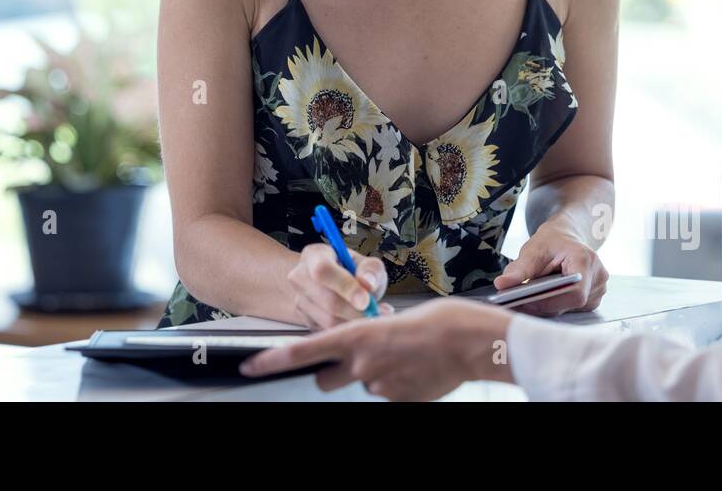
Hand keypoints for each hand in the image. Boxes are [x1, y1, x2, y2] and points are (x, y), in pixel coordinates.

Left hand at [241, 298, 513, 400]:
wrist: (471, 343)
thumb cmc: (437, 320)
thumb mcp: (392, 320)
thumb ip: (367, 338)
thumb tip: (359, 353)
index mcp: (357, 336)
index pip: (303, 351)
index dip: (272, 360)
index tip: (249, 365)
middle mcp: (362, 364)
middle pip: (325, 377)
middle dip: (333, 371)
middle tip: (357, 356)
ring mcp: (380, 386)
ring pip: (361, 384)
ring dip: (372, 374)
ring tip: (403, 356)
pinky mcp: (399, 401)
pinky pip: (387, 393)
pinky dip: (396, 384)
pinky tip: (418, 369)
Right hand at [287, 243, 390, 327]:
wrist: (328, 283)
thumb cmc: (348, 270)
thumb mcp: (364, 261)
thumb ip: (371, 269)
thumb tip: (368, 283)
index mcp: (313, 256)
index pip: (323, 271)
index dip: (345, 287)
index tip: (366, 300)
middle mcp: (300, 278)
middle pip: (328, 301)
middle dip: (357, 311)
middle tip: (377, 313)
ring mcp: (300, 301)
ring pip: (329, 320)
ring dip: (355, 322)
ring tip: (373, 315)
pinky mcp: (306, 321)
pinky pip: (330, 332)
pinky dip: (348, 330)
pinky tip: (359, 321)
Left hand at [494, 223, 607, 316]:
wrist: (567, 237)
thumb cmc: (552, 241)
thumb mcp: (533, 249)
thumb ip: (519, 268)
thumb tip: (501, 284)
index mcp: (586, 260)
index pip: (575, 292)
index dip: (551, 301)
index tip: (526, 301)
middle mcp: (598, 277)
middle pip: (572, 303)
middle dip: (544, 305)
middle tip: (518, 302)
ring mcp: (598, 290)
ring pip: (571, 309)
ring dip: (549, 306)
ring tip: (528, 298)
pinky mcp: (593, 299)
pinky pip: (571, 309)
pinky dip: (554, 306)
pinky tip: (542, 299)